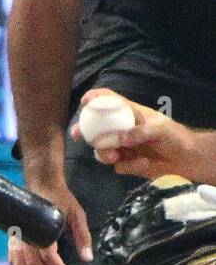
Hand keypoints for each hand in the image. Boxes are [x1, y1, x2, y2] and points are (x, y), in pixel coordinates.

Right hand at [8, 174, 92, 264]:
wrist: (41, 182)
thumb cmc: (61, 198)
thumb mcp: (77, 214)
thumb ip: (82, 236)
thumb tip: (87, 258)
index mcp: (42, 228)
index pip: (48, 256)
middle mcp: (27, 233)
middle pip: (32, 263)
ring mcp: (18, 234)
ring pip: (19, 263)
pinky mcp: (15, 236)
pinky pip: (12, 258)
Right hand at [72, 88, 203, 180]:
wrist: (187, 160)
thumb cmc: (175, 136)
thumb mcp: (161, 128)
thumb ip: (141, 132)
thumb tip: (121, 139)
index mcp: (128, 114)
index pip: (108, 100)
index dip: (94, 98)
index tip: (85, 102)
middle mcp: (120, 129)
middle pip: (95, 127)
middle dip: (83, 130)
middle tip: (78, 135)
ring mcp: (122, 147)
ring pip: (101, 149)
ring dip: (103, 153)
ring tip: (113, 157)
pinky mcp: (126, 163)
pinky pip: (118, 166)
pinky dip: (129, 166)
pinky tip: (143, 163)